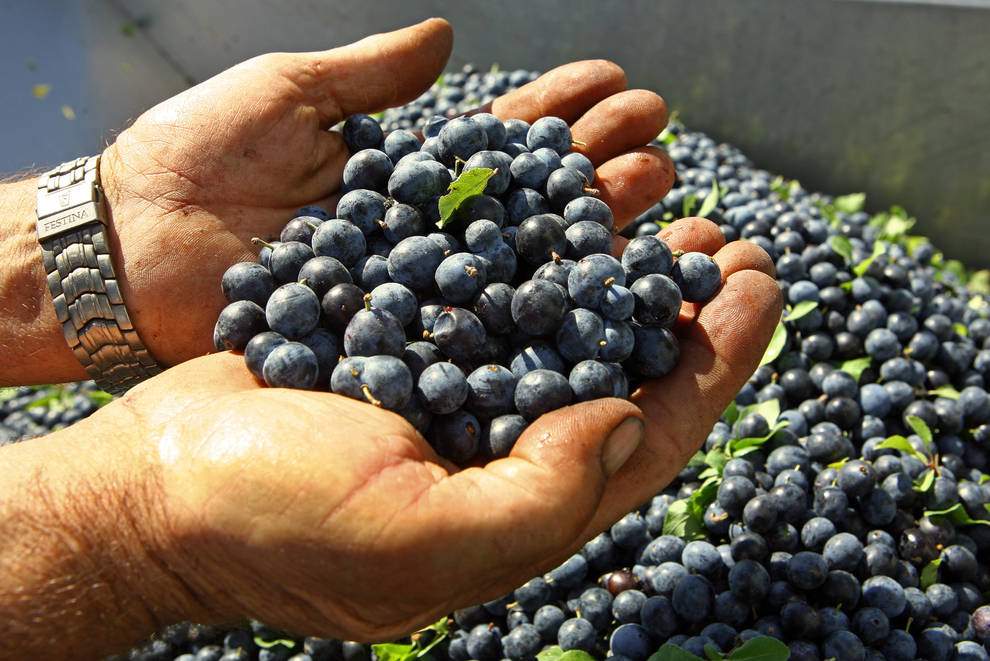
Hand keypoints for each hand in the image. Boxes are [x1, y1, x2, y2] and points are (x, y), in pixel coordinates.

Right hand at [86, 216, 779, 646]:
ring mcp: (452, 396)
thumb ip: (536, 498)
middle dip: (678, 308)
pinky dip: (529, 245)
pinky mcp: (405, 348)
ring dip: (612, 264)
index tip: (759, 285)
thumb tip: (624, 421)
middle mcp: (499, 452)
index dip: (716, 364)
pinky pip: (488, 289)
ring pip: (559, 322)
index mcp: (519, 508)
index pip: (649, 436)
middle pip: (617, 372)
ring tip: (657, 201)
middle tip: (725, 236)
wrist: (153, 484)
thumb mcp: (414, 537)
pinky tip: (557, 200)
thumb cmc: (274, 522)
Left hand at [98, 17, 671, 367]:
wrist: (123, 252)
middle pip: (524, 204)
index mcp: (398, 172)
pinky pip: (469, 331)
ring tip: (652, 206)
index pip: (498, 141)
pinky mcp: (390, 344)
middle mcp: (417, 237)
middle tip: (661, 150)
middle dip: (595, 171)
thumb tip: (447, 36)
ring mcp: (408, 294)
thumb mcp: (283, 94)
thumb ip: (367, 78)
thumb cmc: (190, 160)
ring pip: (514, 266)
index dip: (560, 116)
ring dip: (584, 238)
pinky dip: (530, 318)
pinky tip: (590, 301)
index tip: (620, 89)